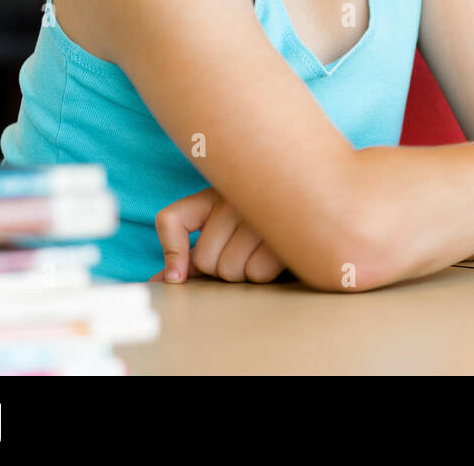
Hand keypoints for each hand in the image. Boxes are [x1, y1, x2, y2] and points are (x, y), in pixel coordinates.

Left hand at [151, 187, 286, 283]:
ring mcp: (260, 212)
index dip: (172, 251)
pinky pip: (257, 273)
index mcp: (215, 193)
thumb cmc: (258, 226)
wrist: (312, 208)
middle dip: (222, 268)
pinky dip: (264, 273)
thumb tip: (160, 280)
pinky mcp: (284, 231)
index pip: (171, 220)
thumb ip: (189, 251)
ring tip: (261, 251)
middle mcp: (234, 197)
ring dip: (244, 272)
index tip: (177, 276)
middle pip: (204, 260)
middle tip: (242, 252)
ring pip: (229, 270)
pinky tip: (275, 255)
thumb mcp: (221, 230)